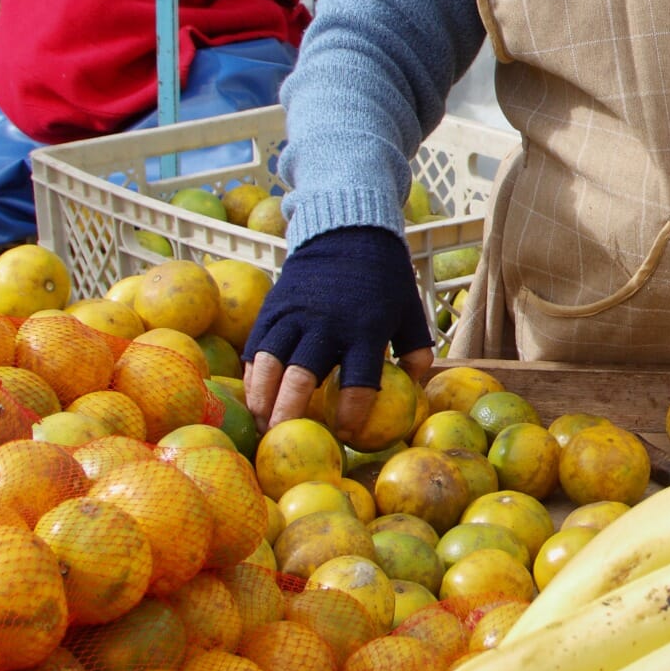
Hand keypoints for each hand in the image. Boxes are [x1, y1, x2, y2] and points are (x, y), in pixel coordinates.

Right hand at [243, 225, 434, 432]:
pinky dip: (252, 374)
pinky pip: (256, 346)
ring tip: (262, 424)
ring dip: (262, 399)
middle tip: (285, 438)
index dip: (351, 413)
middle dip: (291, 414)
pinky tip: (253, 397)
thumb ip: (418, 352)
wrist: (347, 232)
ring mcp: (295, 314)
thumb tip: (415, 391)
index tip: (345, 433)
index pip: (358, 381)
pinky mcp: (273, 307)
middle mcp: (326, 324)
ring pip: (270, 364)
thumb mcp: (410, 312)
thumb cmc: (384, 279)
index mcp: (365, 329)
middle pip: (302, 378)